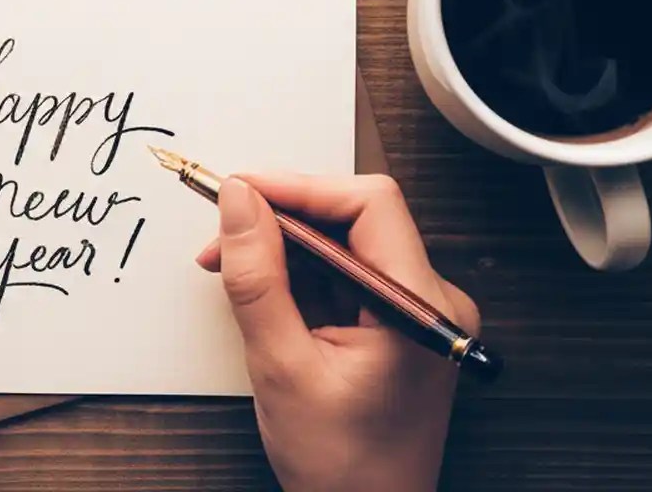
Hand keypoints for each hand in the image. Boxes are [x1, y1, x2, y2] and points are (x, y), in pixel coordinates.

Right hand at [196, 174, 479, 491]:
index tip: (242, 190)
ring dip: (283, 245)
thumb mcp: (282, 368)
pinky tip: (260, 285)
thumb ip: (258, 279)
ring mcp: (414, 311)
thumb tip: (239, 202)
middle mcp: (430, 299)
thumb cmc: (341, 466)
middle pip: (354, 219)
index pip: (369, 205)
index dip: (299, 187)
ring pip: (343, 244)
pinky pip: (343, 274)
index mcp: (420, 307)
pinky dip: (297, 273)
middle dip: (281, 217)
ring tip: (228, 264)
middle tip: (222, 231)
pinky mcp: (394, 322)